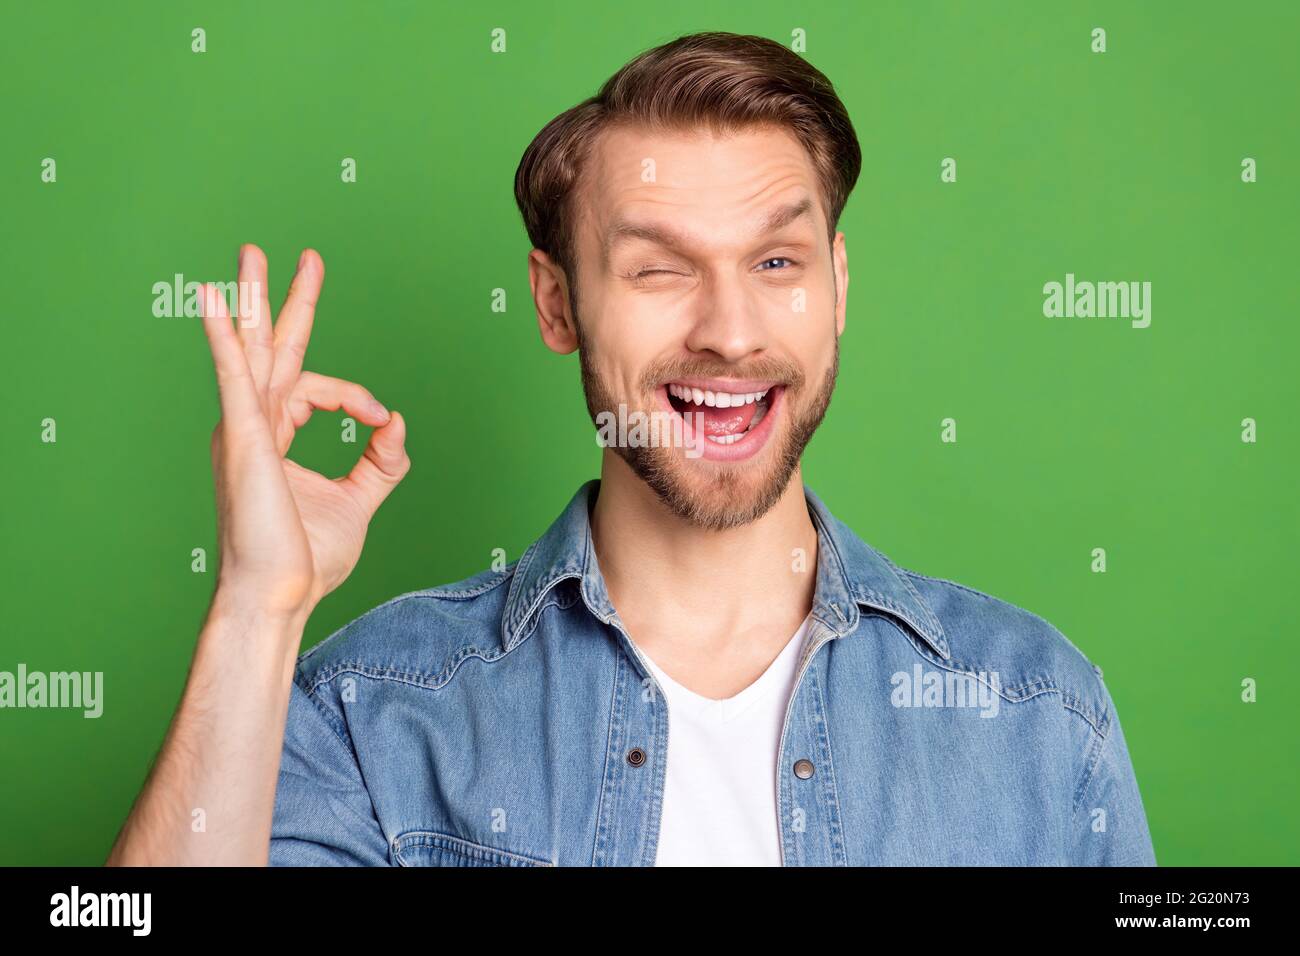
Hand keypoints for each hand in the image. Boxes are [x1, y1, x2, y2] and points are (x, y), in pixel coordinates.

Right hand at [198, 245, 409, 620]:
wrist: (280, 595)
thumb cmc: (305, 558)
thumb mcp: (358, 500)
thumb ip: (381, 461)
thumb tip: (396, 422)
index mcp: (275, 435)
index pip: (316, 387)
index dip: (355, 396)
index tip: (379, 422)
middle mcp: (254, 424)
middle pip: (273, 348)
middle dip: (286, 300)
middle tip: (301, 256)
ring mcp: (244, 428)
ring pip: (252, 349)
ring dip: (253, 299)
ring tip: (252, 254)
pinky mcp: (243, 438)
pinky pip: (234, 377)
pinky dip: (224, 338)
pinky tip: (216, 301)